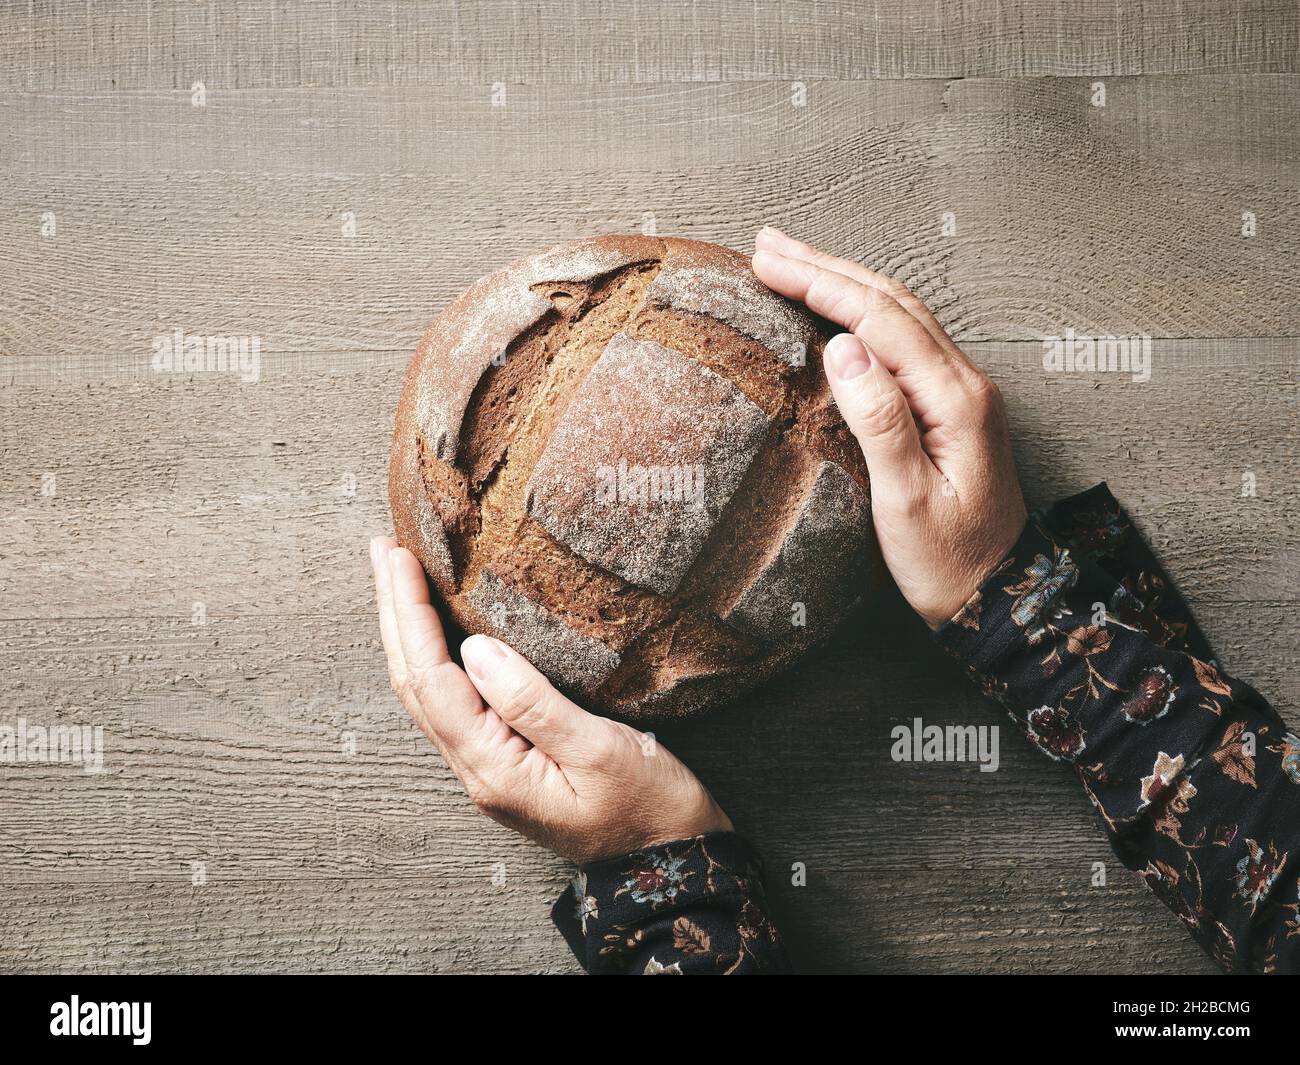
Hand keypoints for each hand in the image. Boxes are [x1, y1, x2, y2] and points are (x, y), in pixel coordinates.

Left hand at [370, 537, 732, 862]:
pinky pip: (453, 701)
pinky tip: (441, 630)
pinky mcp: (505, 762)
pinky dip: (435, 655)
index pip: (432, 678)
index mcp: (493, 767)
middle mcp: (477, 770)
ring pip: (428, 693)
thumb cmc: (649, 807)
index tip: (400, 556)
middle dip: (395, 613)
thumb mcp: (599, 749)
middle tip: (384, 549)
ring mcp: (488, 769)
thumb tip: (475, 648)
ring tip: (400, 578)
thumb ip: (533, 702)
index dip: (410, 613)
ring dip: (408, 633)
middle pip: (415, 683)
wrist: (670, 863)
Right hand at [752, 227, 1026, 628]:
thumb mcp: (905, 502)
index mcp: (955, 400)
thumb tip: (842, 350)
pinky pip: (904, 340)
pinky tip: (838, 311)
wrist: (1002, 597)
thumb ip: (879, 422)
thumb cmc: (950, 562)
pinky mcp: (951, 408)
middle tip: (769, 244)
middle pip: (891, 302)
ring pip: (900, 315)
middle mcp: (965, 383)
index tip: (769, 264)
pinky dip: (863, 313)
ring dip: (845, 282)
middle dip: (827, 267)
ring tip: (794, 261)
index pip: (880, 320)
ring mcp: (961, 392)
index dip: (821, 286)